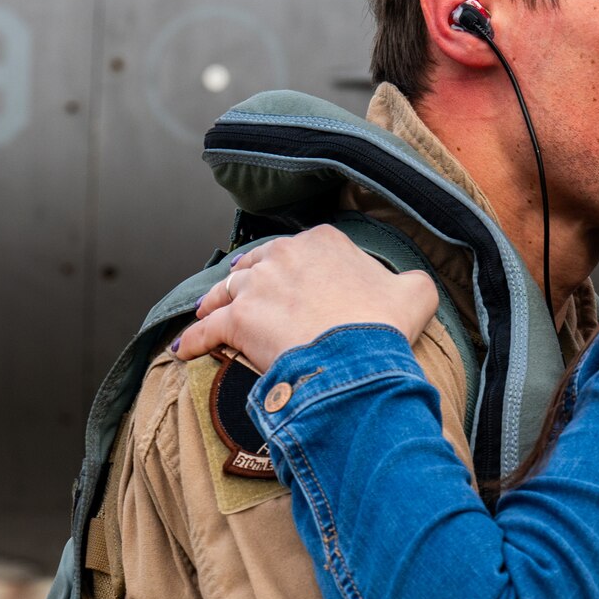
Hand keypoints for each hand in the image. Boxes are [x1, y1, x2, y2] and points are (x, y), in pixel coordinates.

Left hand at [173, 226, 441, 371]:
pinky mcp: (236, 320)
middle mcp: (284, 254)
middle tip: (245, 294)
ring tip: (208, 313)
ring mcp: (257, 286)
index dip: (297, 268)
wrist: (356, 356)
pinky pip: (205, 330)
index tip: (296, 283)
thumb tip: (407, 285)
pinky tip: (183, 348)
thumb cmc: (384, 325)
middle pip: (258, 263)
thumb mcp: (415, 292)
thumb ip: (408, 280)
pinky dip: (192, 339)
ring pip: (226, 291)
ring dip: (215, 302)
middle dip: (250, 278)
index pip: (304, 249)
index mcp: (324, 241)